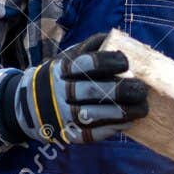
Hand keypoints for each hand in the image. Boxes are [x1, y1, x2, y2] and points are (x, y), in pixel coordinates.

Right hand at [12, 32, 148, 143]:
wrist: (31, 105)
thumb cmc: (63, 76)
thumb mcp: (69, 57)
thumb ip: (91, 48)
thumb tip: (118, 40)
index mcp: (62, 69)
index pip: (87, 63)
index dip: (109, 61)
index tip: (126, 62)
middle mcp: (59, 91)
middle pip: (93, 90)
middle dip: (122, 90)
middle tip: (142, 89)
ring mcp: (62, 114)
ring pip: (93, 114)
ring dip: (121, 112)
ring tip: (142, 109)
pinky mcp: (68, 133)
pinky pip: (91, 134)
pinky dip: (111, 129)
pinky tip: (128, 123)